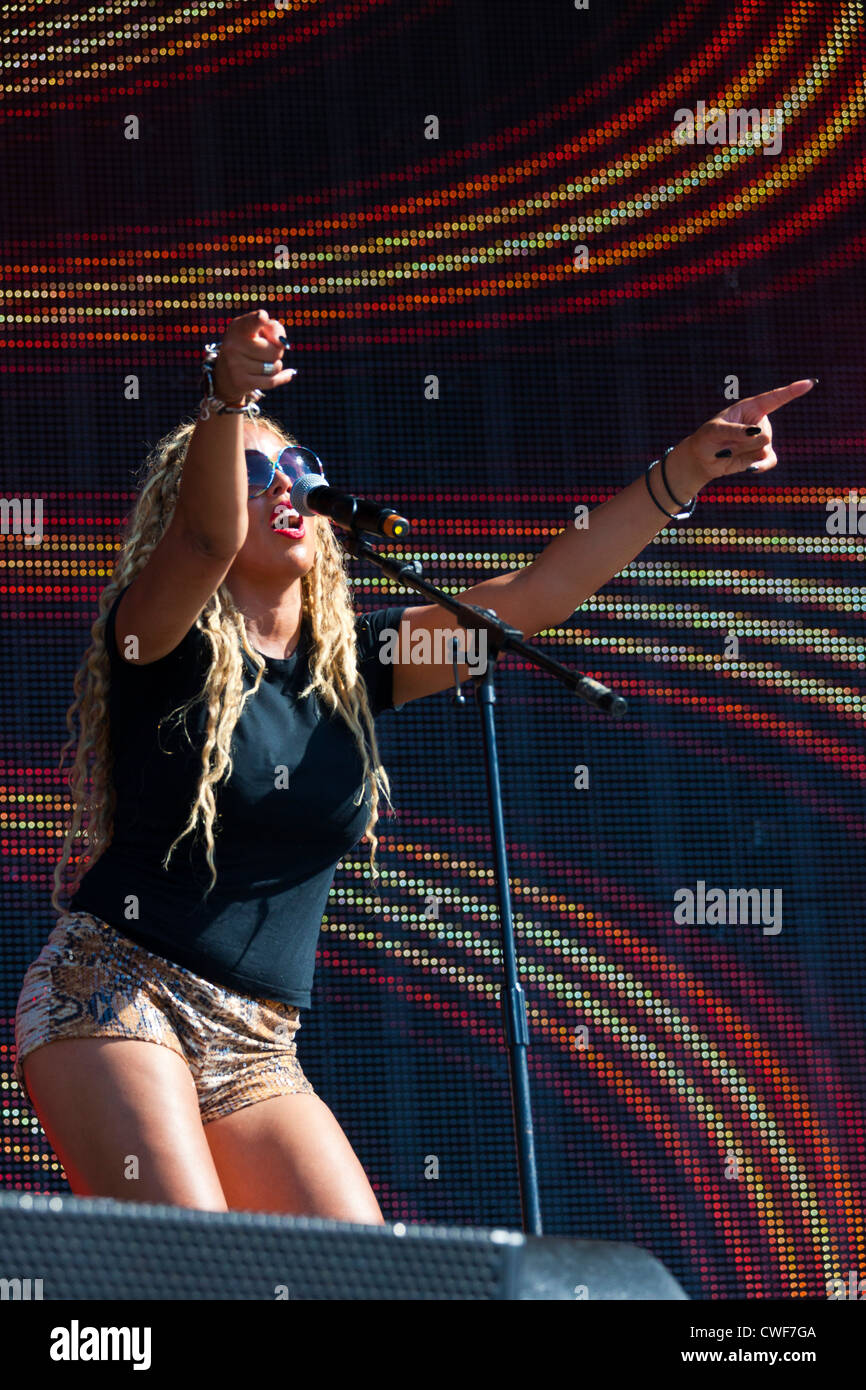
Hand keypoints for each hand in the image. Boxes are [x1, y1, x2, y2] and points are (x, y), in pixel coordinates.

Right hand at [210, 309, 296, 403]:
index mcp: (238, 328)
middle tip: (265, 352)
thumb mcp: (259, 332)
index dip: (257, 320)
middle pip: (275, 350)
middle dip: (277, 352)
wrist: (226, 375)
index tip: (262, 317)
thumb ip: (274, 329)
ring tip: (263, 362)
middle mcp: (233, 346)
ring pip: (274, 367)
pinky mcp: (241, 382)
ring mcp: (236, 365)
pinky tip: (288, 374)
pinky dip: (282, 377)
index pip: (250, 323)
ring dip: (275, 365)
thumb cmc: (249, 346)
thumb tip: (281, 343)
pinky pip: (271, 381)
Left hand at [669, 379, 815, 491]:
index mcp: (751, 407)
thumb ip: (735, 430)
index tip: (809, 383)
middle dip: (744, 442)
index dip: (792, 391)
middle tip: (725, 444)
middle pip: (765, 434)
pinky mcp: (762, 455)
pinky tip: (750, 468)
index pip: (774, 398)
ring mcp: (763, 439)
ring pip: (764, 448)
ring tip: (729, 451)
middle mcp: (761, 422)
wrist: (704, 459)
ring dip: (743, 453)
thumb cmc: (707, 438)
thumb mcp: (715, 431)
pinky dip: (760, 466)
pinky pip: (769, 461)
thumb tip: (758, 433)